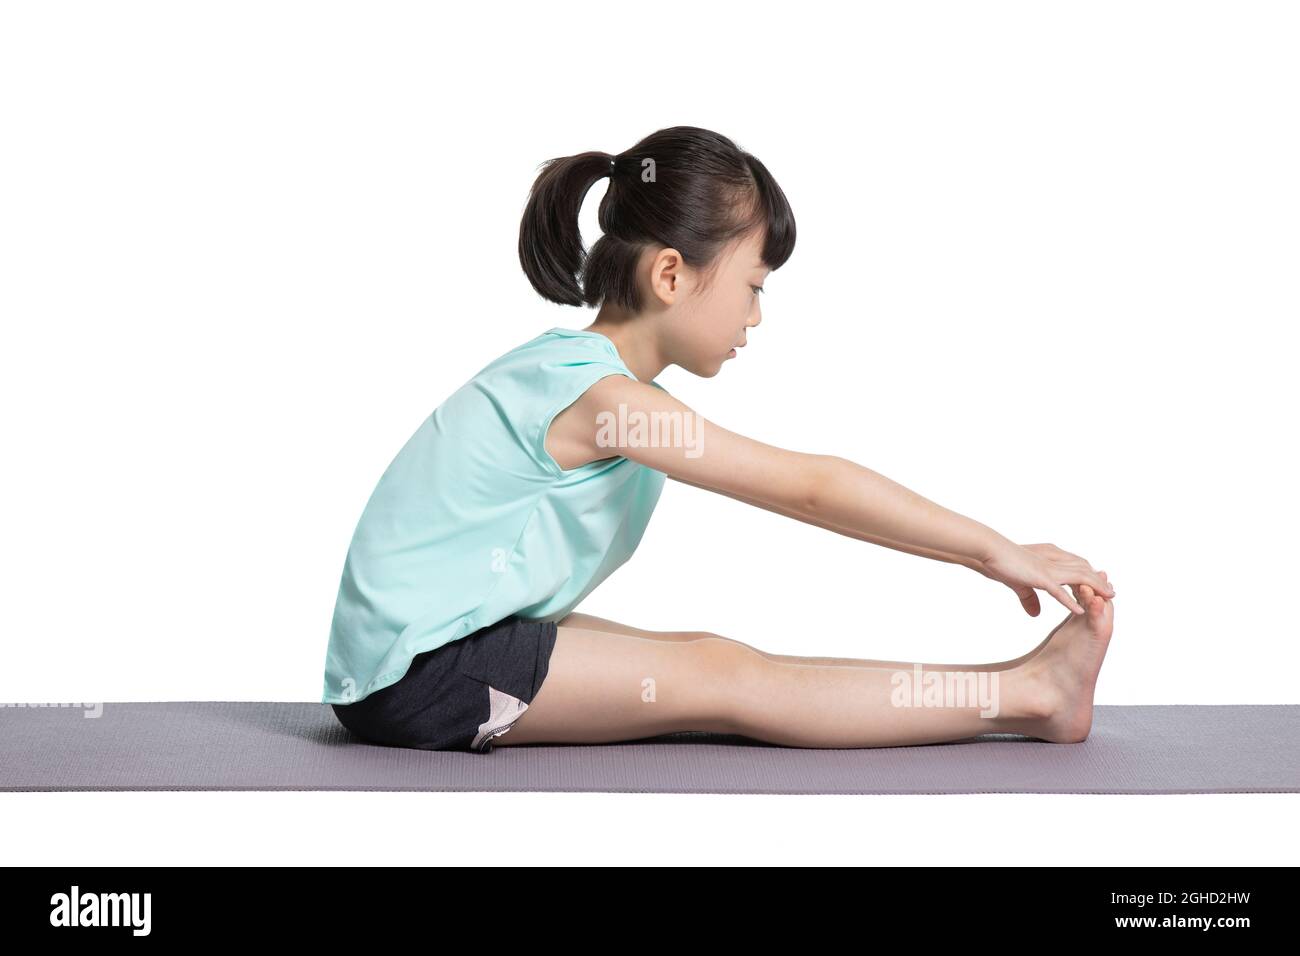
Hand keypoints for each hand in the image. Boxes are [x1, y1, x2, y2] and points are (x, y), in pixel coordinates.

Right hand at [976, 541, 1115, 615]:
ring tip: (1107, 600)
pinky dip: (1071, 602)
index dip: (1090, 575)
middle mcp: (1053, 558)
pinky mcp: (1039, 577)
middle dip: (1099, 581)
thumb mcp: (1019, 583)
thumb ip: (1029, 599)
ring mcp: (1048, 568)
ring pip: (1079, 578)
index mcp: (1049, 556)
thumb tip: (1036, 614)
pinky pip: (1059, 591)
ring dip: (1094, 589)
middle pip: (1084, 569)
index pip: (1077, 564)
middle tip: (1111, 593)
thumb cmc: (1000, 561)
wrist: (988, 550)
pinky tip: (1080, 611)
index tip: (1099, 586)